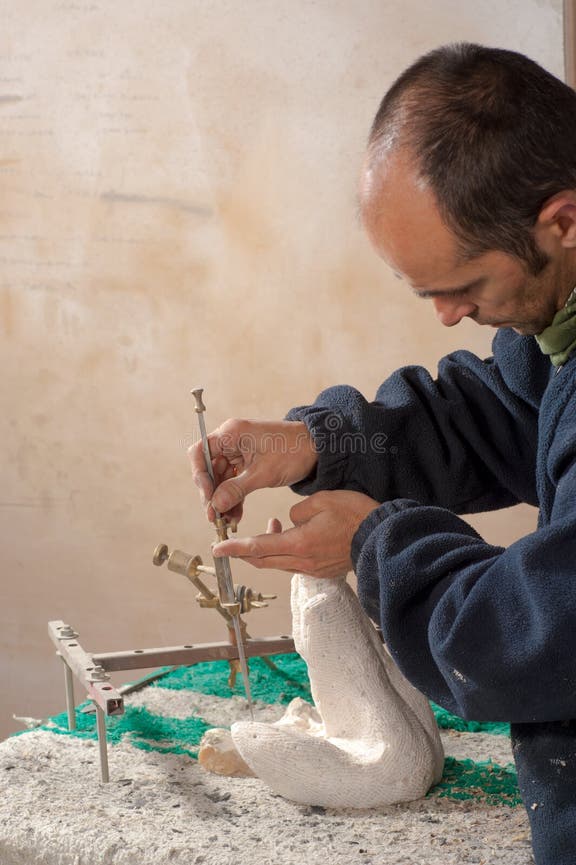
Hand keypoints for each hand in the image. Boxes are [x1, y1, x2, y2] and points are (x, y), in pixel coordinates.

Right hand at [189, 419, 316, 522]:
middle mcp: (231, 440)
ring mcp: (238, 452)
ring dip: (222, 500)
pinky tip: (235, 516)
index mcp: (231, 433)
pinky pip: (233, 482)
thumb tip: (215, 505)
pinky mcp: (247, 463)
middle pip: (209, 469)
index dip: (200, 476)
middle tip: (215, 517)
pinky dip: (233, 498)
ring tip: (226, 521)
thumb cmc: (293, 451)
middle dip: (211, 494)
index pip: (200, 452)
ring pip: (220, 479)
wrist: (317, 449)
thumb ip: (236, 489)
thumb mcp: (264, 473)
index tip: (208, 497)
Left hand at [212, 490, 379, 578]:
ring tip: (271, 525)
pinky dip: (283, 551)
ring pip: (277, 562)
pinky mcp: (320, 570)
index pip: (258, 548)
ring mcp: (312, 569)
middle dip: (243, 551)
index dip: (235, 548)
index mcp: (300, 544)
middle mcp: (302, 561)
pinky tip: (289, 536)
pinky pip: (292, 563)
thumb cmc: (354, 515)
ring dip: (266, 548)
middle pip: (263, 560)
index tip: (217, 548)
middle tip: (230, 541)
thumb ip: (297, 512)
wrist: (381, 536)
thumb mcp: (322, 501)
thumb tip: (288, 522)